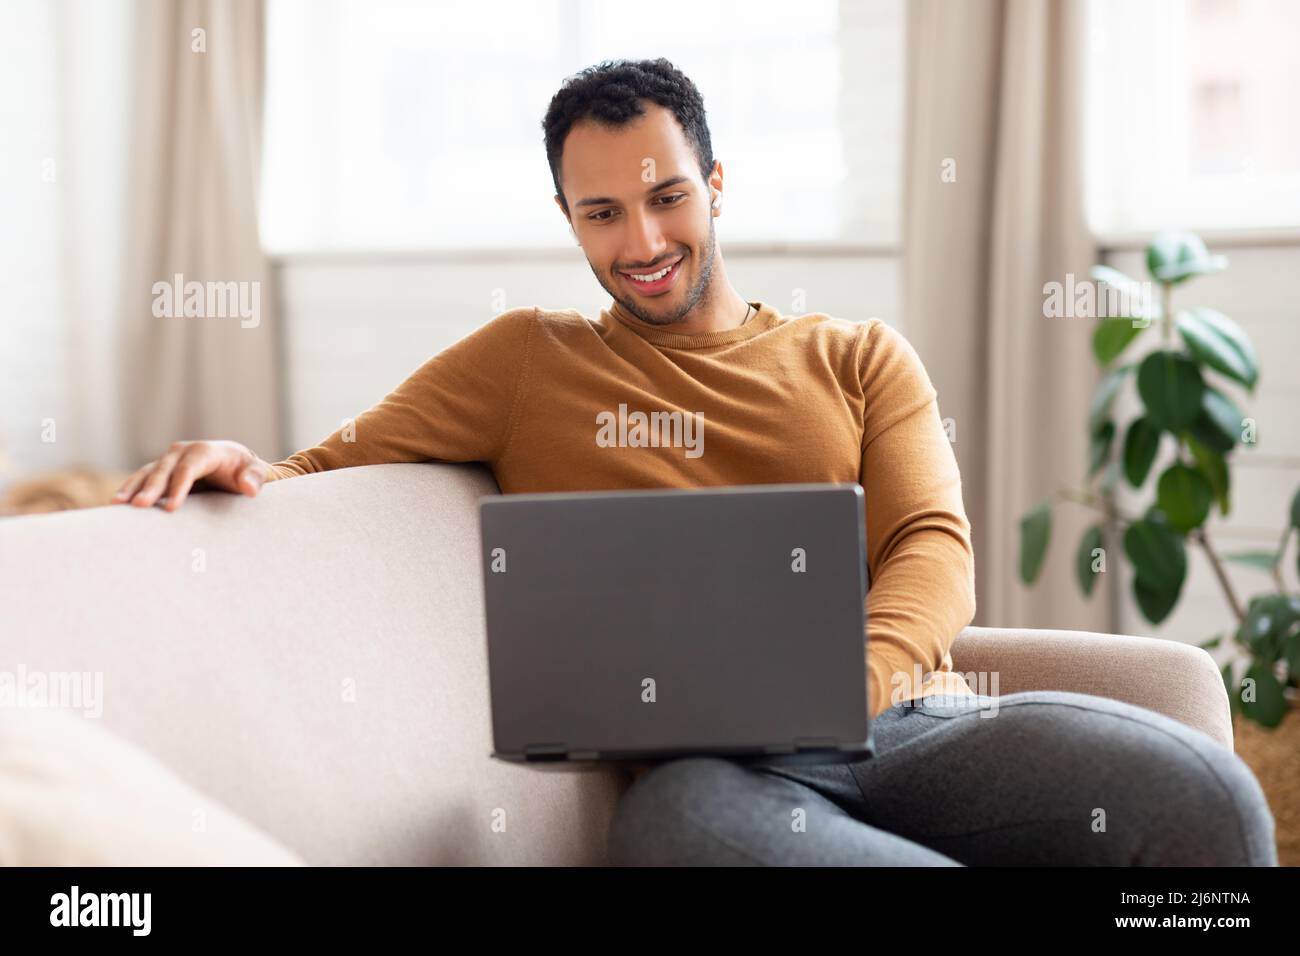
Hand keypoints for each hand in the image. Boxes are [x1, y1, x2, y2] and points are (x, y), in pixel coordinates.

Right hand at [112, 440, 270, 511]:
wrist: (237, 466)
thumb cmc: (246, 471)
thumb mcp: (257, 473)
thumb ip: (255, 478)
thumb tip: (249, 488)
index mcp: (206, 451)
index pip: (189, 469)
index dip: (179, 487)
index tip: (171, 508)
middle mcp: (183, 452)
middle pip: (163, 470)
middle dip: (150, 488)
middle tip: (137, 507)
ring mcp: (169, 461)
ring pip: (147, 472)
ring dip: (131, 487)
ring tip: (116, 504)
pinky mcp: (161, 471)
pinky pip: (142, 479)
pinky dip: (129, 490)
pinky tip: (116, 504)